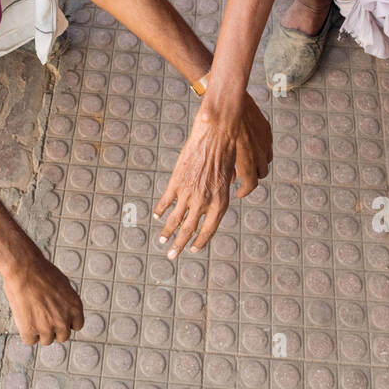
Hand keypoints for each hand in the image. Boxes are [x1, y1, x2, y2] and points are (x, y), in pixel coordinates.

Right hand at [2, 255, 83, 345]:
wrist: (24, 270)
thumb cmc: (41, 272)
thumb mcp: (63, 285)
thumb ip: (66, 302)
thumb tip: (63, 309)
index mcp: (75, 308)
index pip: (76, 326)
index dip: (66, 322)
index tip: (58, 318)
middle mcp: (63, 321)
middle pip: (62, 336)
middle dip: (54, 329)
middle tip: (43, 318)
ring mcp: (47, 328)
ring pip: (46, 340)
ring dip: (39, 332)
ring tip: (32, 315)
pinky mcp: (30, 331)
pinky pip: (30, 340)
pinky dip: (26, 332)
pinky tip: (23, 319)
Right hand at [154, 91, 272, 258]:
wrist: (218, 133)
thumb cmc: (230, 152)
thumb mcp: (230, 177)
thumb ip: (223, 193)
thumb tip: (220, 201)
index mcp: (220, 202)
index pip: (208, 230)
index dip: (199, 241)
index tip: (192, 249)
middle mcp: (204, 201)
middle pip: (188, 230)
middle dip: (179, 245)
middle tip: (171, 256)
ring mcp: (189, 192)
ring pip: (174, 219)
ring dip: (167, 231)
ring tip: (161, 241)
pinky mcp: (177, 181)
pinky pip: (167, 200)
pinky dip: (161, 209)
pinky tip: (157, 216)